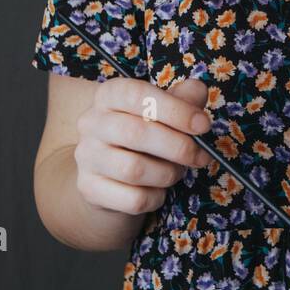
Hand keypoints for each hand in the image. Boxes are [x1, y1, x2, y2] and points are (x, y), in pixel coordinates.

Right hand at [74, 75, 211, 215]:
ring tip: (176, 172)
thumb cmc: (145, 135)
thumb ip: (184, 98)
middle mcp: (91, 123)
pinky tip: (157, 190)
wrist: (111, 174)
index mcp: (109, 95)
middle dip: (178, 147)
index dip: (174, 109)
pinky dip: (156, 198)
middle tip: (202, 156)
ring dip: (168, 173)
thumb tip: (198, 91)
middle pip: (136, 133)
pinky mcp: (89, 188)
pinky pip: (133, 199)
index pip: (137, 95)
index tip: (203, 125)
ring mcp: (86, 157)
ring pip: (134, 170)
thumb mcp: (164, 111)